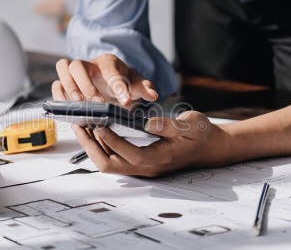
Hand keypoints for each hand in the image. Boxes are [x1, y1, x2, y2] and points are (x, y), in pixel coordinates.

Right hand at [51, 54, 157, 106]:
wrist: (111, 85)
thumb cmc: (122, 83)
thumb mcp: (136, 85)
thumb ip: (144, 89)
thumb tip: (152, 94)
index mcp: (109, 63)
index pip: (111, 71)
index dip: (118, 86)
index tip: (125, 103)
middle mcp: (89, 64)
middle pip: (78, 65)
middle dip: (86, 85)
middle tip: (97, 103)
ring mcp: (75, 73)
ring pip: (63, 68)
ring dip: (69, 87)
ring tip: (79, 104)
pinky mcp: (66, 84)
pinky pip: (56, 84)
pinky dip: (59, 95)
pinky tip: (69, 108)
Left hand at [73, 111, 231, 176]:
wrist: (210, 147)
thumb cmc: (201, 134)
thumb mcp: (190, 124)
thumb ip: (169, 124)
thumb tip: (147, 122)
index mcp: (160, 158)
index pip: (130, 154)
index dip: (112, 140)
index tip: (98, 124)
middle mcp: (147, 167)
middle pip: (110, 165)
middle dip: (91, 147)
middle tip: (80, 125)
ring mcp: (142, 167)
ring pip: (109, 163)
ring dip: (92, 146)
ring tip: (81, 125)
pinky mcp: (138, 163)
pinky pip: (114, 158)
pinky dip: (101, 145)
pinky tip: (94, 130)